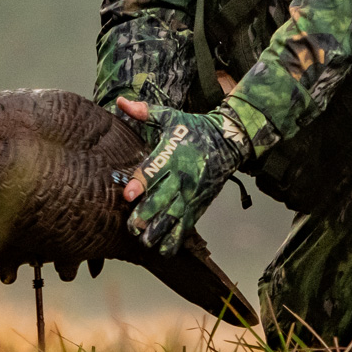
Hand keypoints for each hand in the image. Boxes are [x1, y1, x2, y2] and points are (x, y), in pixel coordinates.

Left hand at [112, 99, 243, 255]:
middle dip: (146, 215)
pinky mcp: (199, 204)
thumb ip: (145, 113)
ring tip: (145, 242)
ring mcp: (191, 193)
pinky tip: (163, 249)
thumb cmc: (195, 129)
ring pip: (174, 218)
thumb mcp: (170, 118)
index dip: (141, 184)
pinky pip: (187, 225)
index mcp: (172, 155)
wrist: (229, 141)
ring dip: (159, 231)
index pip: (154, 172)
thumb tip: (122, 102)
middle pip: (162, 200)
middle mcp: (182, 177)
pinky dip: (176, 239)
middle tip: (131, 227)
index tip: (128, 195)